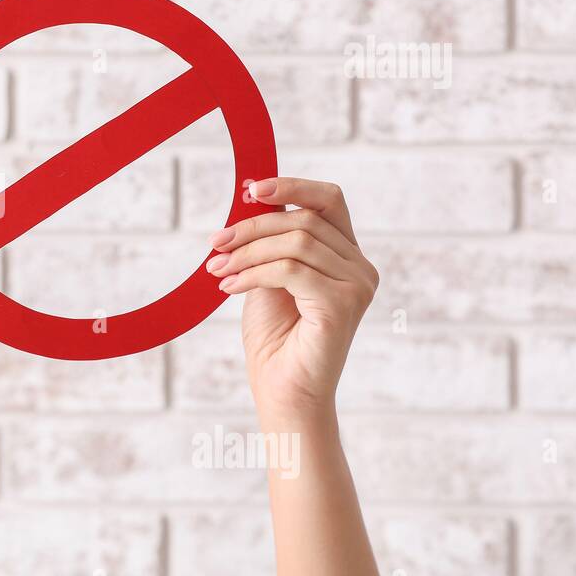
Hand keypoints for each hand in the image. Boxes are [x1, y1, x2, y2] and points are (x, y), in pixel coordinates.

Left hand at [206, 178, 377, 424]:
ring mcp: (356, 285)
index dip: (291, 185)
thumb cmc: (275, 336)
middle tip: (216, 243)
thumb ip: (271, 239)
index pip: (329, 200)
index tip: (249, 189)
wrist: (282, 390)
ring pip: (295, 242)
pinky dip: (252, 273)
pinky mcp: (342, 304)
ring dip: (246, 252)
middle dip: (252, 226)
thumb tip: (254, 193)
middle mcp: (360, 267)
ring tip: (217, 268)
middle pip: (304, 219)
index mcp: (347, 255)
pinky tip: (228, 286)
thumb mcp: (268, 274)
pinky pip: (289, 270)